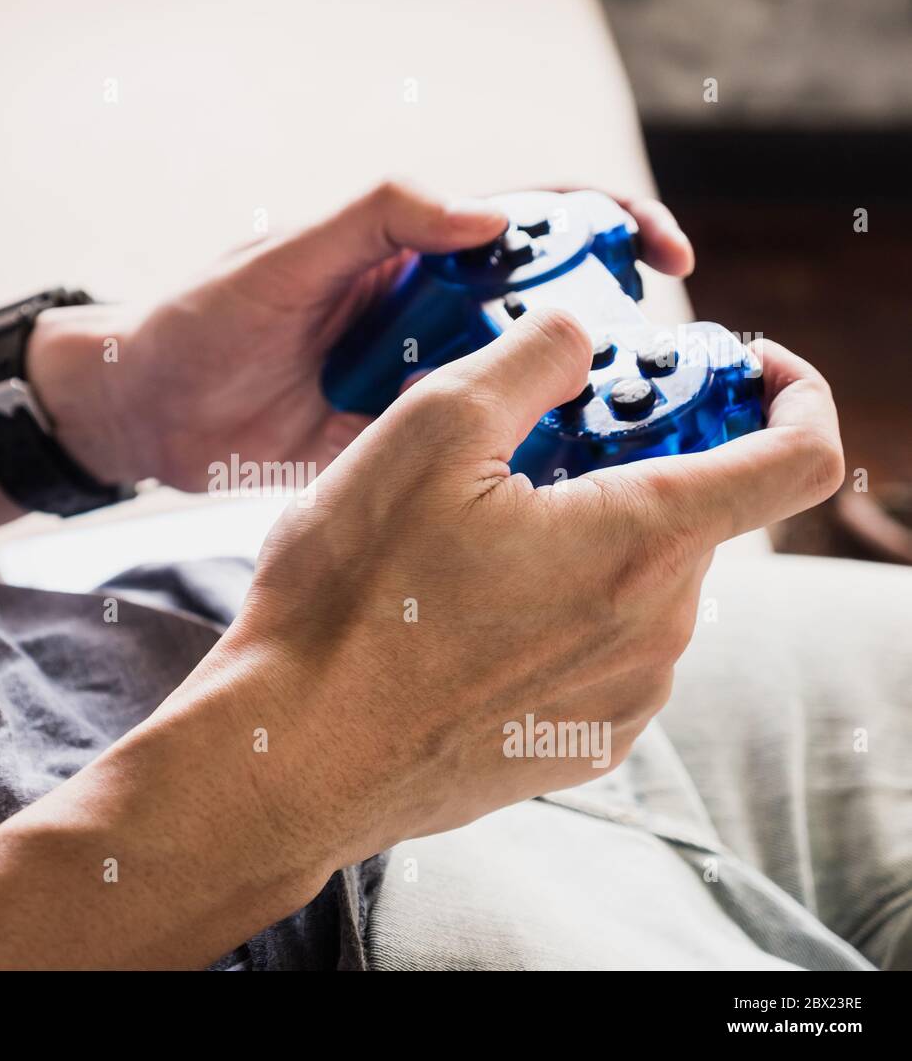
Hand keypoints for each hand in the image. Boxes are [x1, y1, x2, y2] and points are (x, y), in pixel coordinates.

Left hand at [26, 180, 694, 488]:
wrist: (148, 414)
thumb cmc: (201, 320)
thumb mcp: (285, 260)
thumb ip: (377, 220)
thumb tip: (489, 216)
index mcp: (411, 252)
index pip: (532, 219)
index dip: (607, 225)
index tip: (661, 255)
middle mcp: (429, 317)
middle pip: (548, 311)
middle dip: (617, 332)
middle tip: (668, 377)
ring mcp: (420, 388)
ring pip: (522, 390)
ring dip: (578, 410)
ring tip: (628, 443)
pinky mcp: (400, 451)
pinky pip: (473, 455)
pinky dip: (519, 470)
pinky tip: (557, 495)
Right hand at [150, 313, 842, 881]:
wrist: (295, 751)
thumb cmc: (353, 596)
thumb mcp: (429, 429)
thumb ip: (533, 357)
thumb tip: (583, 340)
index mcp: (639, 545)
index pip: (797, 458)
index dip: (796, 396)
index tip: (749, 373)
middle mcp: (657, 633)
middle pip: (695, 516)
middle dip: (637, 465)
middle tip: (535, 451)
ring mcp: (622, 699)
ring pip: (644, 584)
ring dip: (591, 540)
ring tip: (479, 543)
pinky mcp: (580, 744)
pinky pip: (605, 650)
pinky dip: (565, 609)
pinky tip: (473, 615)